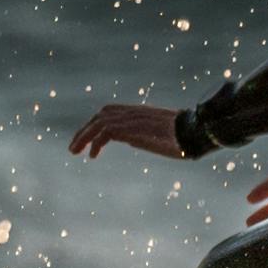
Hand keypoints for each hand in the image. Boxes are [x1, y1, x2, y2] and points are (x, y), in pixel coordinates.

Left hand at [65, 103, 189, 161]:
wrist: (194, 132)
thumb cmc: (183, 136)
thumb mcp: (159, 135)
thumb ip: (143, 134)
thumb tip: (131, 140)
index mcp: (139, 112)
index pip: (110, 111)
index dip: (95, 123)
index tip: (88, 138)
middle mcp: (133, 112)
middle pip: (100, 115)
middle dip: (84, 130)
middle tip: (74, 147)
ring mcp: (131, 118)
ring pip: (97, 123)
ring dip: (83, 137)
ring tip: (74, 152)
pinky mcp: (130, 128)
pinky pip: (104, 133)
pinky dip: (95, 143)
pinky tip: (92, 156)